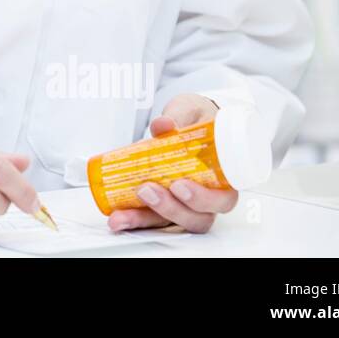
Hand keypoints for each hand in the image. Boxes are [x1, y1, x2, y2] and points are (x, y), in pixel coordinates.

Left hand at [107, 93, 236, 234]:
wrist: (186, 121)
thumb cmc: (197, 122)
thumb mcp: (190, 113)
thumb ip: (178, 118)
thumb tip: (163, 125)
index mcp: (222, 178)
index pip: (222, 200)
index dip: (204, 200)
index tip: (180, 186)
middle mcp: (205, 198)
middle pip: (196, 218)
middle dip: (169, 209)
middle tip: (148, 190)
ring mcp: (182, 205)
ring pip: (170, 223)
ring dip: (144, 220)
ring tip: (123, 214)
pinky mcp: (161, 206)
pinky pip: (150, 219)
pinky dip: (132, 219)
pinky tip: (116, 217)